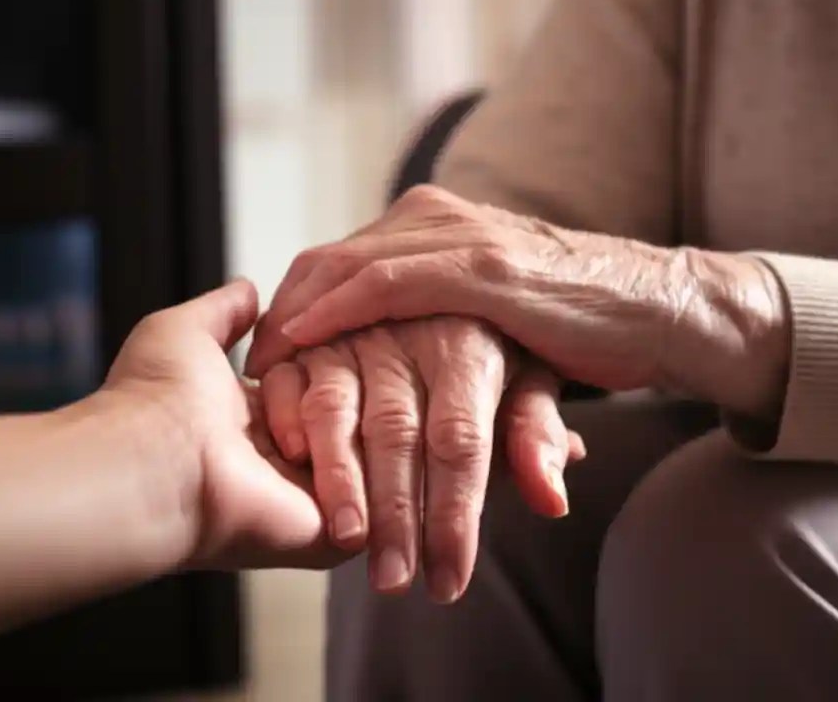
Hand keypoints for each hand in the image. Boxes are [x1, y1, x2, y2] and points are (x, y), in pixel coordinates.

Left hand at [95, 279, 347, 570]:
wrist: (156, 462)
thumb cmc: (157, 398)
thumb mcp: (184, 330)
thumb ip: (223, 310)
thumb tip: (248, 288)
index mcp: (259, 415)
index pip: (325, 380)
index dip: (330, 356)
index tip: (331, 340)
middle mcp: (289, 459)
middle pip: (356, 409)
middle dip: (341, 390)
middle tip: (303, 394)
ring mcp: (314, 497)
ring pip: (375, 447)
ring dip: (350, 428)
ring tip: (296, 434)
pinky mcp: (333, 531)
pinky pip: (382, 497)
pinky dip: (374, 471)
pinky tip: (355, 449)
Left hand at [245, 185, 788, 420]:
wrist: (661, 311)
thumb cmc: (582, 323)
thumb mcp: (497, 320)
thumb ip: (442, 327)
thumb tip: (393, 369)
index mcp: (437, 227)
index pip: (341, 260)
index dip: (297, 306)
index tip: (269, 356)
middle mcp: (438, 219)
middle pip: (329, 260)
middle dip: (283, 313)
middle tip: (254, 365)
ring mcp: (460, 239)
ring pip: (347, 267)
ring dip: (296, 317)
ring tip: (266, 365)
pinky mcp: (483, 270)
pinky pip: (385, 285)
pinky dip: (336, 312)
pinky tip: (303, 344)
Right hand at [257, 317, 583, 602]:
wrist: (471, 256)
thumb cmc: (503, 328)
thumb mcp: (536, 372)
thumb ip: (534, 433)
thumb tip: (551, 498)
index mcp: (470, 344)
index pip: (460, 441)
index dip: (453, 515)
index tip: (448, 580)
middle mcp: (410, 330)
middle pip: (396, 434)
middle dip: (394, 516)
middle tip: (393, 581)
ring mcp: (354, 326)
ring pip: (336, 410)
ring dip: (337, 484)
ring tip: (343, 543)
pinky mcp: (312, 326)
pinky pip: (290, 376)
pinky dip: (286, 423)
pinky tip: (296, 471)